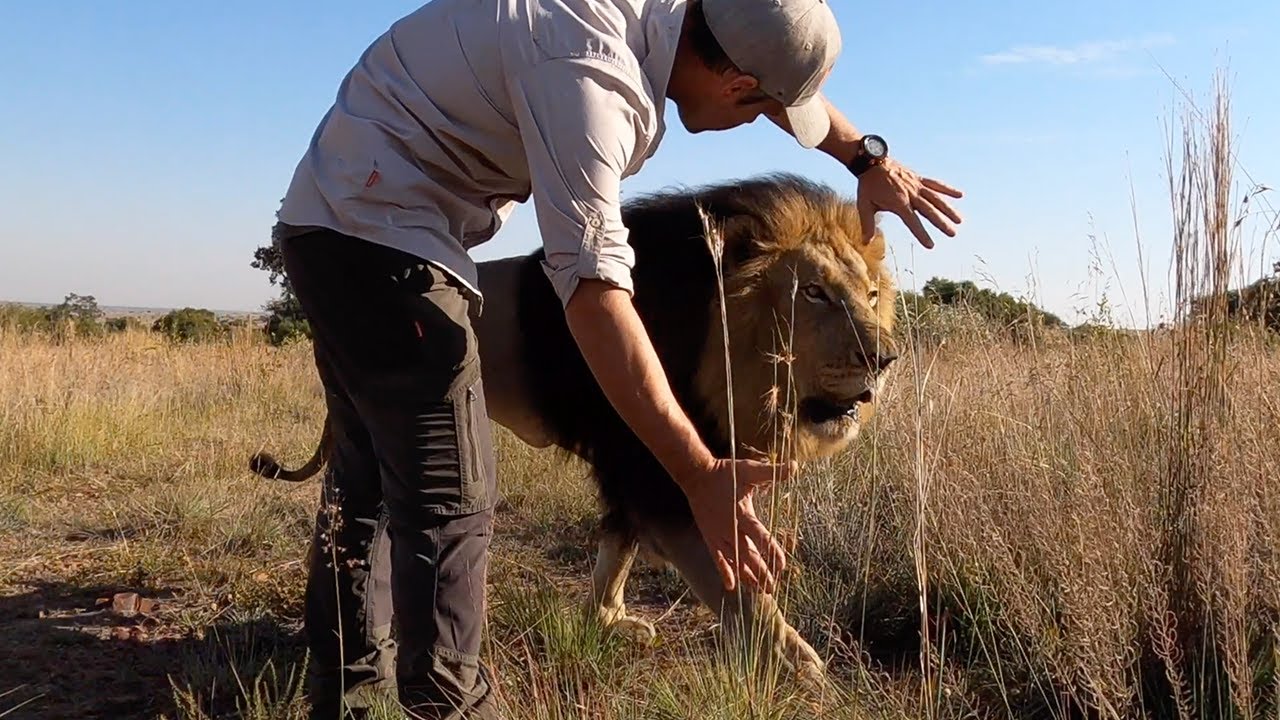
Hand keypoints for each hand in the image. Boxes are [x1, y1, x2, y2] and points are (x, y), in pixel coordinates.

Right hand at [680, 456, 793, 593]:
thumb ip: (772, 472)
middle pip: (748, 556)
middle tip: (772, 588)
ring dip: (747, 576)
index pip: (760, 537)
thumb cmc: (725, 473)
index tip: (782, 566)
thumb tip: (795, 465)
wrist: (697, 476)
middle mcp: (730, 529)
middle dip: (761, 573)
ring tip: (759, 590)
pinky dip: (725, 572)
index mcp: (743, 514)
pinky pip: (718, 558)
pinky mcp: (710, 537)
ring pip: (735, 561)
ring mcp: (719, 535)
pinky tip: (731, 587)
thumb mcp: (749, 470)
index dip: (771, 553)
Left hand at [856, 158, 963, 248]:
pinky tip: (960, 195)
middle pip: (929, 211)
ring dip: (949, 209)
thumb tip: (865, 243)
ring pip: (936, 198)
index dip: (922, 234)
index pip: (913, 222)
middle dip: (942, 223)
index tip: (931, 245)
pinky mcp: (918, 178)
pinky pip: (935, 184)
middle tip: (953, 233)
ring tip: (960, 220)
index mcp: (898, 203)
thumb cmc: (867, 185)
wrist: (871, 161)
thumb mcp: (864, 205)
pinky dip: (947, 189)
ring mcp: (916, 185)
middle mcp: (911, 194)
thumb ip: (868, 225)